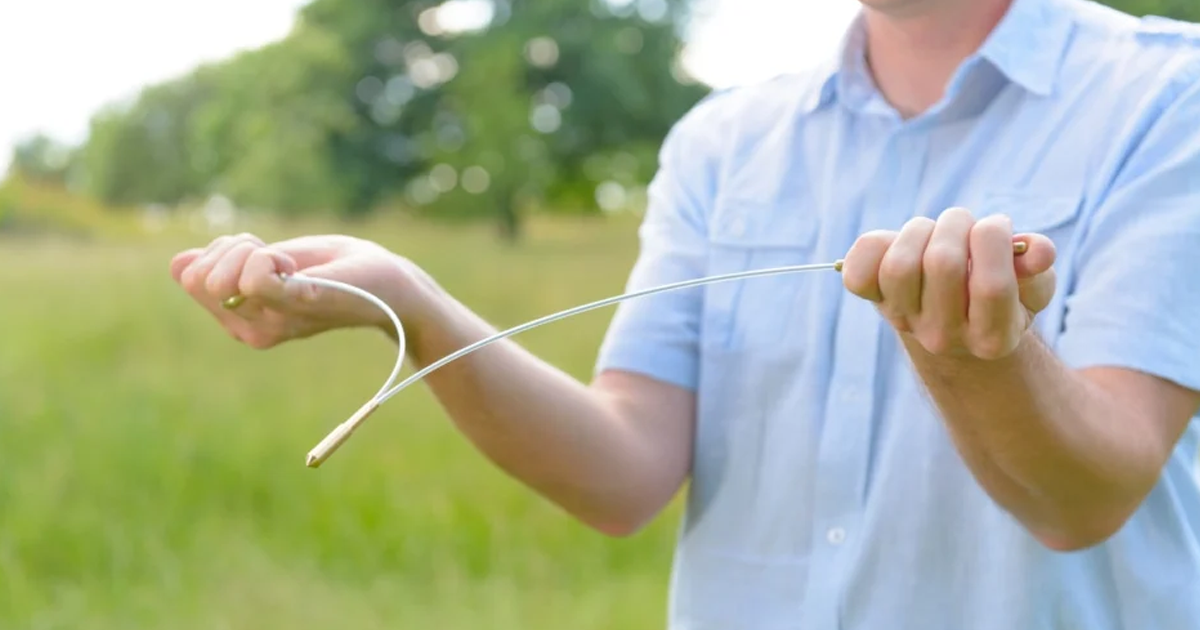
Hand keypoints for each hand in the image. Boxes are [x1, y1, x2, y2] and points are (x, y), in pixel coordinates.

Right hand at [170, 233, 426, 348]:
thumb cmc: (337, 268)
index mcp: (240, 317)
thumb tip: (179, 265)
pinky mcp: (302, 305)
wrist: (391, 283)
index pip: (189, 275)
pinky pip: (257, 281)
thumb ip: (229, 264)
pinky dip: (267, 259)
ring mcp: (274, 323)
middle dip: (229, 248)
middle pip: (198, 277)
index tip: (261, 251)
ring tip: (292, 262)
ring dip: (252, 249)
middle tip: (276, 254)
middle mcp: (250, 329)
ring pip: (221, 276)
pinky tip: (296, 265)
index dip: (220, 250)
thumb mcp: (273, 260)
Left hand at [840, 207, 1056, 359]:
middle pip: (943, 264)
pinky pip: (858, 270)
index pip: (992, 285)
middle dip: (958, 225)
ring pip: (900, 264)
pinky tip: (899, 243)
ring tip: (936, 232)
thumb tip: (1039, 251)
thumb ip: (1038, 267)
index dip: (995, 239)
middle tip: (965, 224)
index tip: (997, 225)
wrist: (954, 324)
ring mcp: (904, 321)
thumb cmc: (999, 293)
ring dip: (920, 230)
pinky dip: (874, 245)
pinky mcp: (874, 301)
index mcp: (993, 338)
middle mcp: (943, 337)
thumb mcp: (1030, 285)